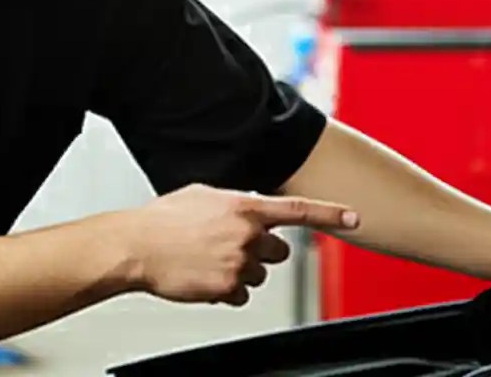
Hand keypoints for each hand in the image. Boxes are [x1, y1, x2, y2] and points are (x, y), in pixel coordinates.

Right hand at [123, 184, 358, 306]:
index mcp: (244, 207)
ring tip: (208, 260)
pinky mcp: (226, 287)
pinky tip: (204, 277)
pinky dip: (226, 290)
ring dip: (240, 271)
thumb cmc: (163, 220)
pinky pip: (240, 295)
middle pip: (279, 252)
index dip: (330, 213)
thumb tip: (248, 210)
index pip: (298, 210)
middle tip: (231, 248)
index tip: (355, 217)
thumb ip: (235, 203)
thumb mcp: (203, 196)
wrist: (135, 247)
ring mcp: (238, 263)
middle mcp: (247, 235)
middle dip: (261, 252)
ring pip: (259, 276)